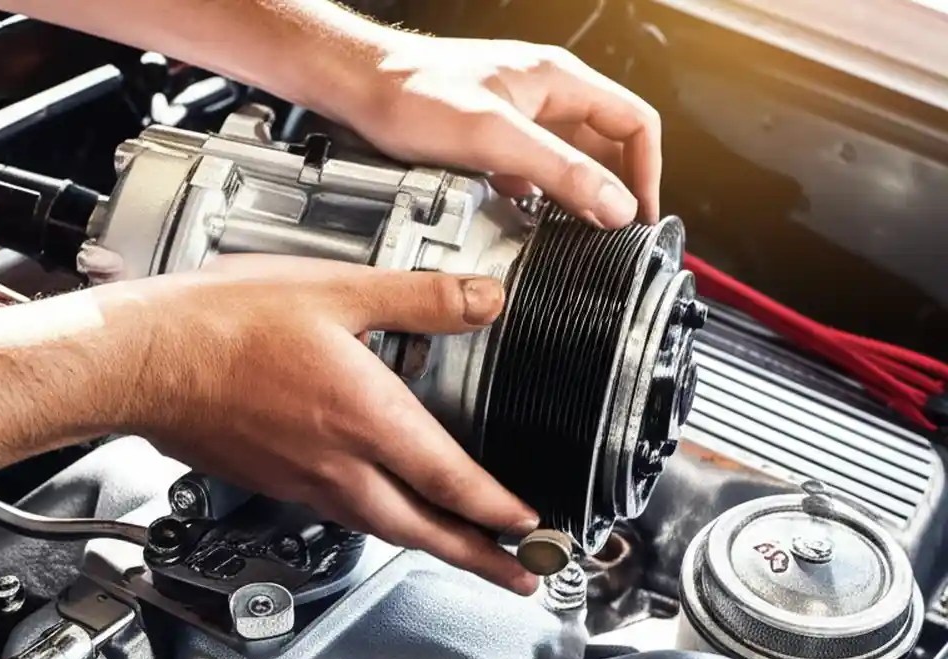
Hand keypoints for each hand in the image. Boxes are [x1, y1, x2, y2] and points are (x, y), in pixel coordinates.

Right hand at [111, 255, 539, 594]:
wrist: (145, 359)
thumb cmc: (222, 325)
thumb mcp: (335, 291)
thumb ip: (418, 298)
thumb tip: (482, 299)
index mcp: (363, 418)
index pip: (450, 481)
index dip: (498, 509)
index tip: (528, 525)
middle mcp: (336, 463)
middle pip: (421, 529)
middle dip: (477, 558)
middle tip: (516, 577)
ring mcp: (301, 480)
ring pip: (381, 527)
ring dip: (429, 543)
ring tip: (459, 550)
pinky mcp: (272, 479)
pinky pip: (340, 514)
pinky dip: (378, 522)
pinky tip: (379, 507)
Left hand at [344, 34, 661, 228]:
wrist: (354, 86)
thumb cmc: (411, 95)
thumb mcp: (493, 138)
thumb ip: (558, 171)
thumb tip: (614, 205)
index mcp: (559, 80)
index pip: (634, 123)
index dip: (647, 173)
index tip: (640, 218)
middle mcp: (544, 92)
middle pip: (604, 145)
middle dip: (611, 189)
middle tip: (609, 236)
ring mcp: (517, 113)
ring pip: (567, 159)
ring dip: (574, 195)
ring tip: (573, 234)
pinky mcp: (489, 134)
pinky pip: (531, 168)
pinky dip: (539, 195)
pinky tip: (526, 219)